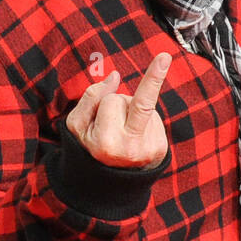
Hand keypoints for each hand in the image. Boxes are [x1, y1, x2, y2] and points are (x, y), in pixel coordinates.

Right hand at [65, 53, 171, 167]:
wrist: (107, 182)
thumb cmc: (88, 146)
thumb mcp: (76, 125)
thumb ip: (90, 98)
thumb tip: (115, 77)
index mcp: (106, 143)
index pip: (112, 100)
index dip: (105, 100)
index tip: (164, 58)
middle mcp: (130, 148)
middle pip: (139, 102)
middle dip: (149, 81)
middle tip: (164, 57)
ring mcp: (148, 151)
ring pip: (145, 109)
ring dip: (133, 112)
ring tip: (120, 132)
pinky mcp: (160, 150)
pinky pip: (154, 120)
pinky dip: (143, 121)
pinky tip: (133, 136)